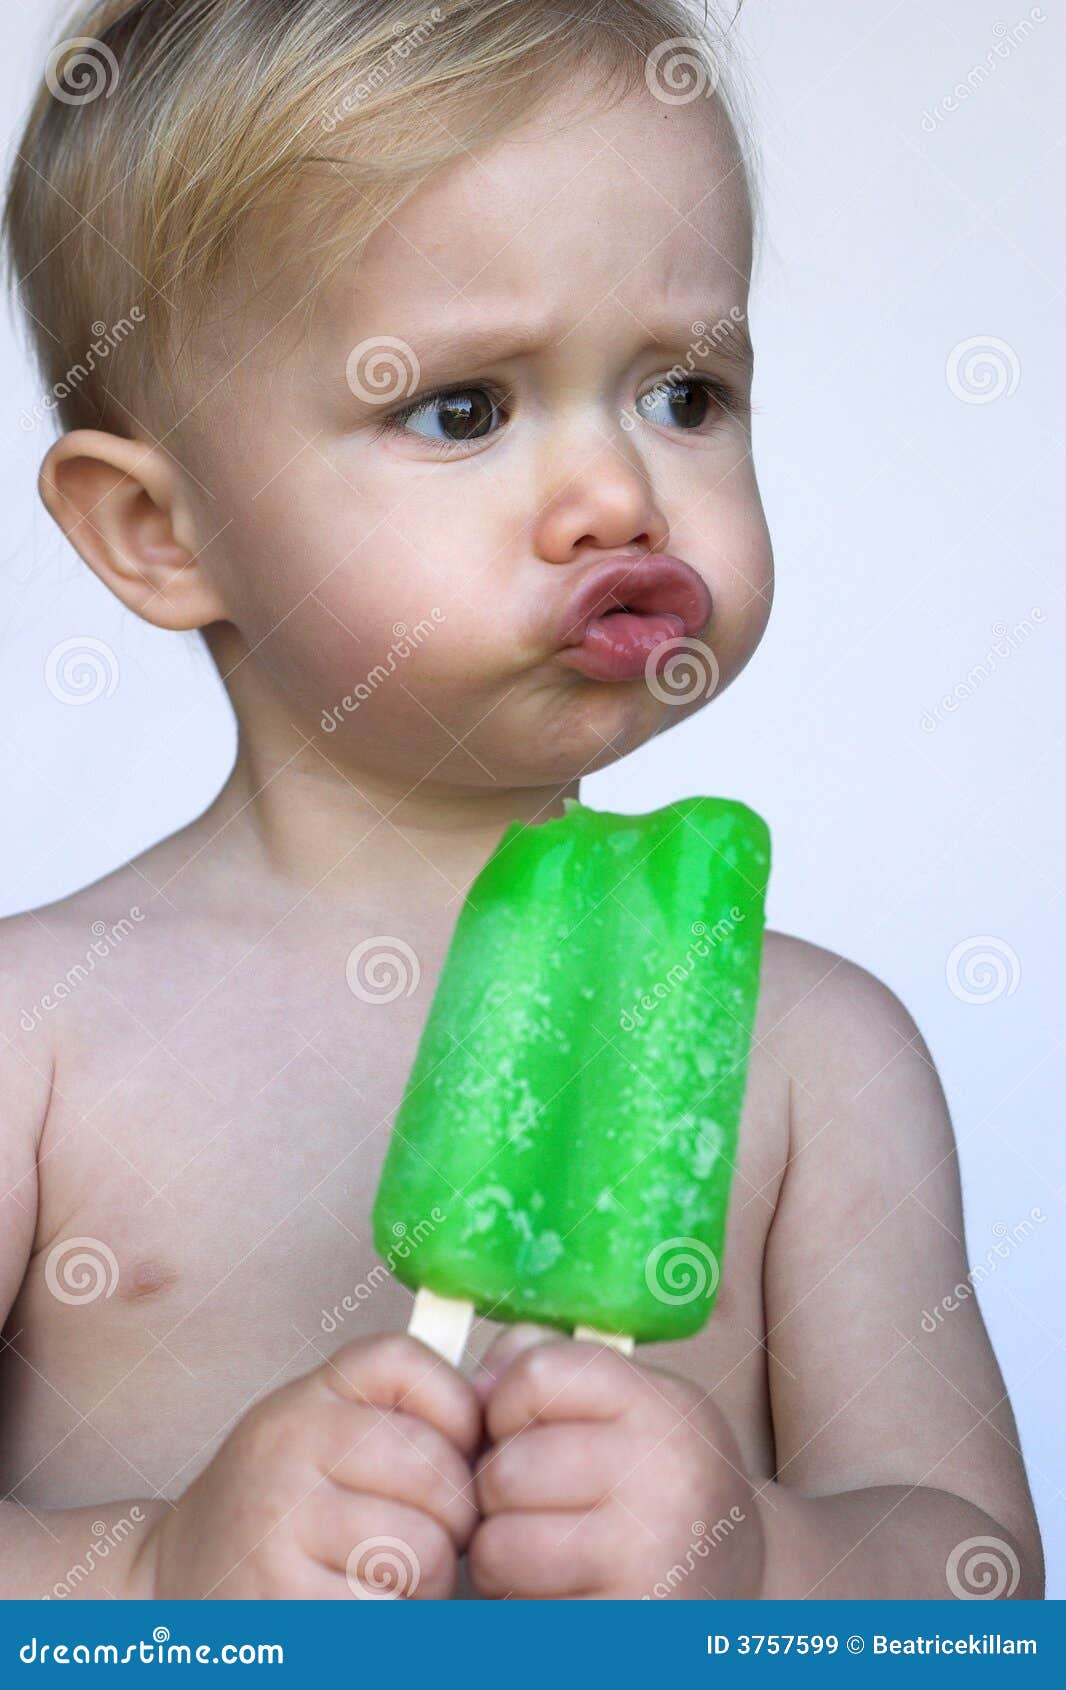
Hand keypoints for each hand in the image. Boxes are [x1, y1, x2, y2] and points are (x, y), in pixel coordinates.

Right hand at [140, 1335, 478, 1598]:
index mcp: (305, 1400)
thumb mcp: (320, 1439)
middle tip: (422, 1537)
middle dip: (453, 1515)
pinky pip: (391, 1612)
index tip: (453, 1451)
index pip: (405, 1362)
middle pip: (434, 1465)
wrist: (173, 1594)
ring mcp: (280, 1526)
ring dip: (427, 1578)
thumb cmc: (279, 1517)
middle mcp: (286, 1447)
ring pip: (424, 1546)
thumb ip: (397, 1416)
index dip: (455, 1408)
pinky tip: (356, 1611)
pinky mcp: (286, 1606)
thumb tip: (501, 1426)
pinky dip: (394, 1622)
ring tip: (383, 1580)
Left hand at [469, 1326, 764, 1598]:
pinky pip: (517, 1613)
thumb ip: (543, 1365)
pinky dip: (520, 1605)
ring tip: (541, 1550)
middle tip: (533, 1502)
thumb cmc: (657, 1480)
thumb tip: (473, 1392)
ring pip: (499, 1547)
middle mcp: (668, 1482)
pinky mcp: (623, 1631)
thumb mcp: (629, 1401)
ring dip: (500, 1553)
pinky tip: (562, 1593)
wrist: (740, 1584)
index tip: (526, 1426)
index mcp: (666, 1410)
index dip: (507, 1401)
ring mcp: (649, 1565)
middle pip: (507, 1467)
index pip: (539, 1373)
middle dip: (497, 1488)